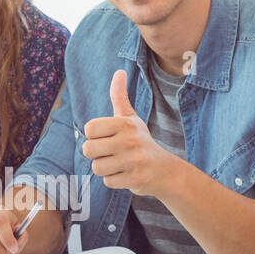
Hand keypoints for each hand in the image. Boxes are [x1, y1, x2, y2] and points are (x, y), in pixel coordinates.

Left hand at [81, 70, 177, 196]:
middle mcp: (130, 140)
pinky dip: (114, 180)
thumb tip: (118, 71)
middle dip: (97, 154)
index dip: (94, 136)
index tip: (107, 137)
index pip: (89, 129)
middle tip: (112, 153)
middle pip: (88, 149)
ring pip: (97, 167)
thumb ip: (119, 96)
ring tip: (120, 163)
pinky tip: (127, 174)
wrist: (165, 170)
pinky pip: (108, 181)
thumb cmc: (141, 141)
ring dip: (105, 168)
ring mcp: (134, 160)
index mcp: (125, 123)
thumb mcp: (130, 118)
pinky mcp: (136, 179)